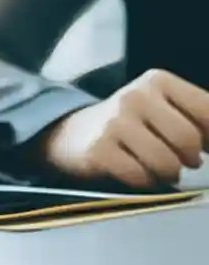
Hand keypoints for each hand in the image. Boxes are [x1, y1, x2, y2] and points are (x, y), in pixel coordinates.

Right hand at [39, 69, 208, 187]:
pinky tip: (138, 175)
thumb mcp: (159, 105)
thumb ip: (194, 115)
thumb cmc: (125, 123)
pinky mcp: (98, 151)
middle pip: (187, 139)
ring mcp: (114, 123)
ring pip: (166, 162)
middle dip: (191, 159)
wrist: (69, 133)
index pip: (207, 110)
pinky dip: (145, 182)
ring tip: (162, 171)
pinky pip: (139, 176)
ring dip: (169, 174)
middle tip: (184, 163)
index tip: (206, 148)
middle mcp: (135, 97)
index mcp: (157, 81)